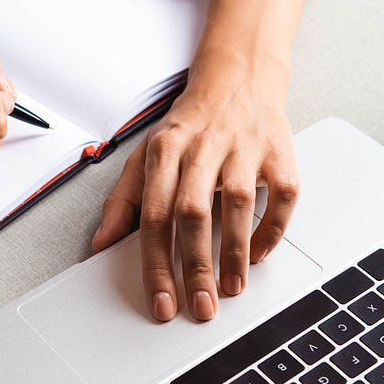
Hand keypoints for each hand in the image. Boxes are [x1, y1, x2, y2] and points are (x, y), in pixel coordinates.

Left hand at [90, 49, 298, 321]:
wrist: (239, 75)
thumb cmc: (190, 124)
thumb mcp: (146, 154)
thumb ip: (123, 200)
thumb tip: (101, 243)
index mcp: (164, 150)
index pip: (155, 215)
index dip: (157, 264)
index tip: (163, 302)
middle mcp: (203, 146)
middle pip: (194, 212)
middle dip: (196, 267)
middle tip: (201, 307)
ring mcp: (243, 147)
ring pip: (238, 203)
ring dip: (235, 253)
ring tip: (232, 288)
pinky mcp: (279, 151)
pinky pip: (282, 195)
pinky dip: (272, 228)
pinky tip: (259, 253)